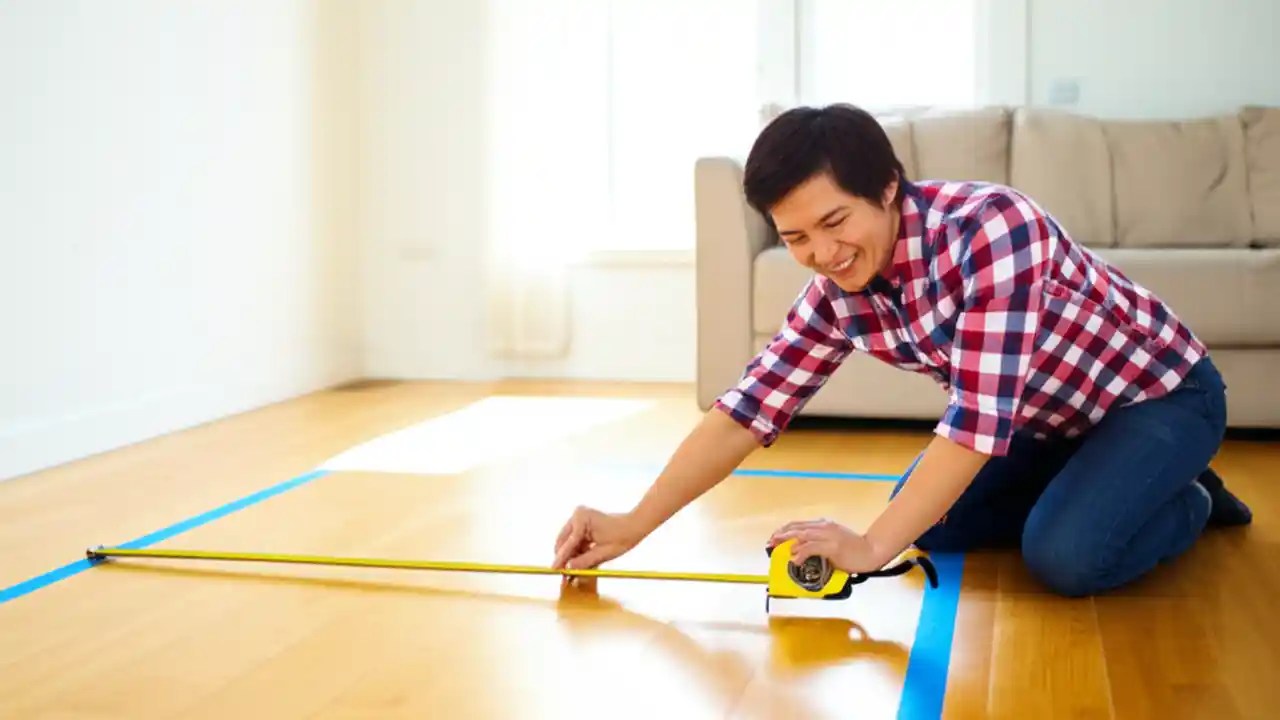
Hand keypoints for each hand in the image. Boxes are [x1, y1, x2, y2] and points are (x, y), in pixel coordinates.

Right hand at [552, 506, 643, 571]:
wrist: (635, 525)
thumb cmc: (623, 536)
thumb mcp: (604, 553)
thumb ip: (584, 561)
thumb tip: (568, 569)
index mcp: (581, 519)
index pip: (568, 543)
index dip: (561, 559)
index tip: (554, 570)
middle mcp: (578, 515)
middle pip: (564, 542)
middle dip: (564, 558)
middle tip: (563, 575)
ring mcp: (579, 518)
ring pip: (569, 542)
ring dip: (571, 556)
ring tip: (572, 572)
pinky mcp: (582, 523)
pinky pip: (575, 540)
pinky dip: (577, 552)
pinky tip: (580, 563)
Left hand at [768, 518, 884, 574]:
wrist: (872, 552)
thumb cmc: (855, 550)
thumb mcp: (834, 541)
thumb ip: (819, 543)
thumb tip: (801, 551)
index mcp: (824, 525)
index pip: (799, 524)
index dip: (784, 530)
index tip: (774, 537)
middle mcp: (825, 527)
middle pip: (797, 528)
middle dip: (781, 535)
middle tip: (770, 542)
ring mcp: (829, 535)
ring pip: (802, 535)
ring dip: (787, 541)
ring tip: (776, 548)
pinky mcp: (833, 546)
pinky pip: (812, 548)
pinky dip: (801, 552)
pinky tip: (794, 559)